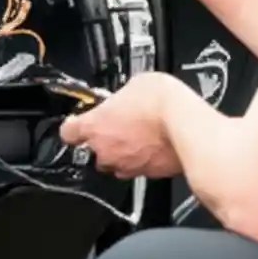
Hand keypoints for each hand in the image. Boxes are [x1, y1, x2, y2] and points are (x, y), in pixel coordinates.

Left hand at [58, 72, 188, 178]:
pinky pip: (138, 168)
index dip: (72, 126)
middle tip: (121, 123)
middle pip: (93, 150)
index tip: (77, 121)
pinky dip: (143, 159)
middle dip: (104, 139)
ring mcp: (126, 166)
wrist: (188, 127)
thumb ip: (122, 96)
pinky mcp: (147, 175)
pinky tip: (155, 144)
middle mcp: (106, 151)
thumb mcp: (135, 83)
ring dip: (123, 151)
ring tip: (141, 134)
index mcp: (95, 126)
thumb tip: (126, 97)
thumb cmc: (161, 102)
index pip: (68, 133)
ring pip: (116, 163)